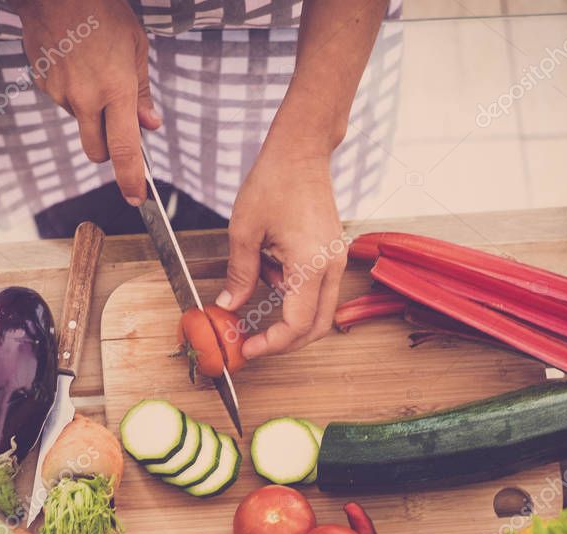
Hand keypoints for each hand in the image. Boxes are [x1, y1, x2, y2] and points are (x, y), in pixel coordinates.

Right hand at [13, 0, 158, 203]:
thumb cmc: (101, 10)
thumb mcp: (136, 46)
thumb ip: (143, 91)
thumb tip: (150, 124)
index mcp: (116, 89)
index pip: (124, 149)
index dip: (131, 179)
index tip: (136, 197)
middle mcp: (86, 98)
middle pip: (95, 151)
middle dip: (107, 151)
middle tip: (116, 126)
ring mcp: (60, 93)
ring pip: (79, 122)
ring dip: (89, 111)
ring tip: (93, 69)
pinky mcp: (43, 84)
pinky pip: (62, 101)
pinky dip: (72, 92)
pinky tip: (75, 63)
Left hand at [217, 143, 346, 358]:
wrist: (300, 152)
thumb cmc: (274, 182)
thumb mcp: (244, 231)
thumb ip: (240, 275)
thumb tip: (230, 306)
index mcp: (311, 264)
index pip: (296, 324)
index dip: (272, 344)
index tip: (249, 349)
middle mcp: (331, 266)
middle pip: (317, 326)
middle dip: (285, 340)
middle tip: (255, 342)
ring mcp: (336, 260)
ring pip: (319, 309)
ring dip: (289, 311)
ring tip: (258, 280)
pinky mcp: (332, 252)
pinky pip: (317, 287)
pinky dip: (294, 291)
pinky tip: (270, 266)